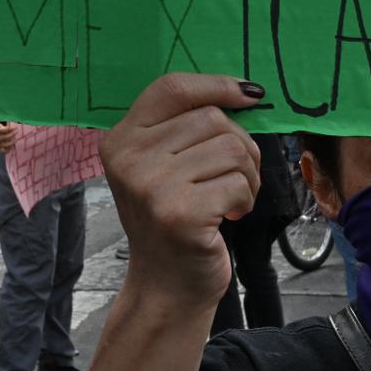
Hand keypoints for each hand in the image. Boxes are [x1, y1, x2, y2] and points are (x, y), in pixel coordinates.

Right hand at [0, 119, 16, 153]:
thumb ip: (3, 128)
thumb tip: (11, 130)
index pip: (2, 131)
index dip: (10, 129)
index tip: (16, 127)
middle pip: (4, 138)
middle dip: (12, 134)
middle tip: (17, 131)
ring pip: (5, 145)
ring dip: (12, 142)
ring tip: (15, 138)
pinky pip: (3, 151)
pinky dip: (8, 149)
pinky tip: (11, 146)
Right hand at [101, 75, 263, 310]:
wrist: (166, 285)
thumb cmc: (175, 220)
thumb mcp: (162, 167)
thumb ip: (184, 129)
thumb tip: (244, 92)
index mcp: (120, 139)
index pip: (171, 88)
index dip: (216, 85)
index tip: (250, 95)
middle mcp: (128, 158)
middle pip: (211, 118)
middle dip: (241, 145)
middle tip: (237, 177)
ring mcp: (150, 186)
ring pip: (232, 148)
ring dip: (248, 175)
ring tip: (233, 197)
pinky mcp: (179, 213)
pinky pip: (239, 182)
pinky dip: (246, 199)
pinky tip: (228, 215)